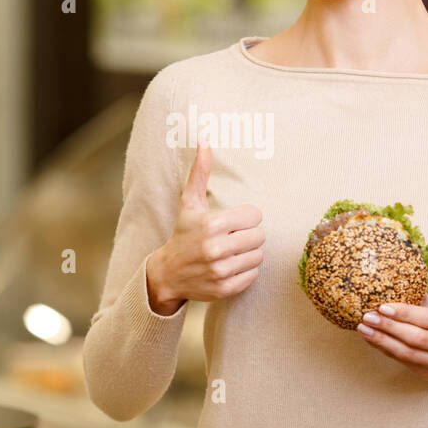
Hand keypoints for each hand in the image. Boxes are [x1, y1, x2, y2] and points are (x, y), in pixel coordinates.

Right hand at [145, 138, 264, 314]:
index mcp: (212, 224)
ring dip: (249, 253)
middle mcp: (217, 248)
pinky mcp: (225, 289)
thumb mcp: (190, 203)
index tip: (232, 222)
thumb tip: (204, 138)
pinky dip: (246, 270)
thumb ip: (200, 172)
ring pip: (259, 255)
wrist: (167, 274)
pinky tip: (230, 265)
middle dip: (248, 235)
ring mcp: (221, 271)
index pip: (255, 216)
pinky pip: (254, 274)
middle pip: (259, 236)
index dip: (245, 217)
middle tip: (233, 237)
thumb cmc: (183, 233)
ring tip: (232, 251)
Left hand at [356, 291, 427, 383]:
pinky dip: (383, 348)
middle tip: (368, 316)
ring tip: (363, 328)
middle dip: (390, 327)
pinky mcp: (425, 372)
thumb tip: (392, 281)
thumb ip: (422, 298)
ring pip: (407, 353)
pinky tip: (370, 338)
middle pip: (417, 338)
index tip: (383, 306)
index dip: (405, 313)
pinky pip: (401, 360)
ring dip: (382, 340)